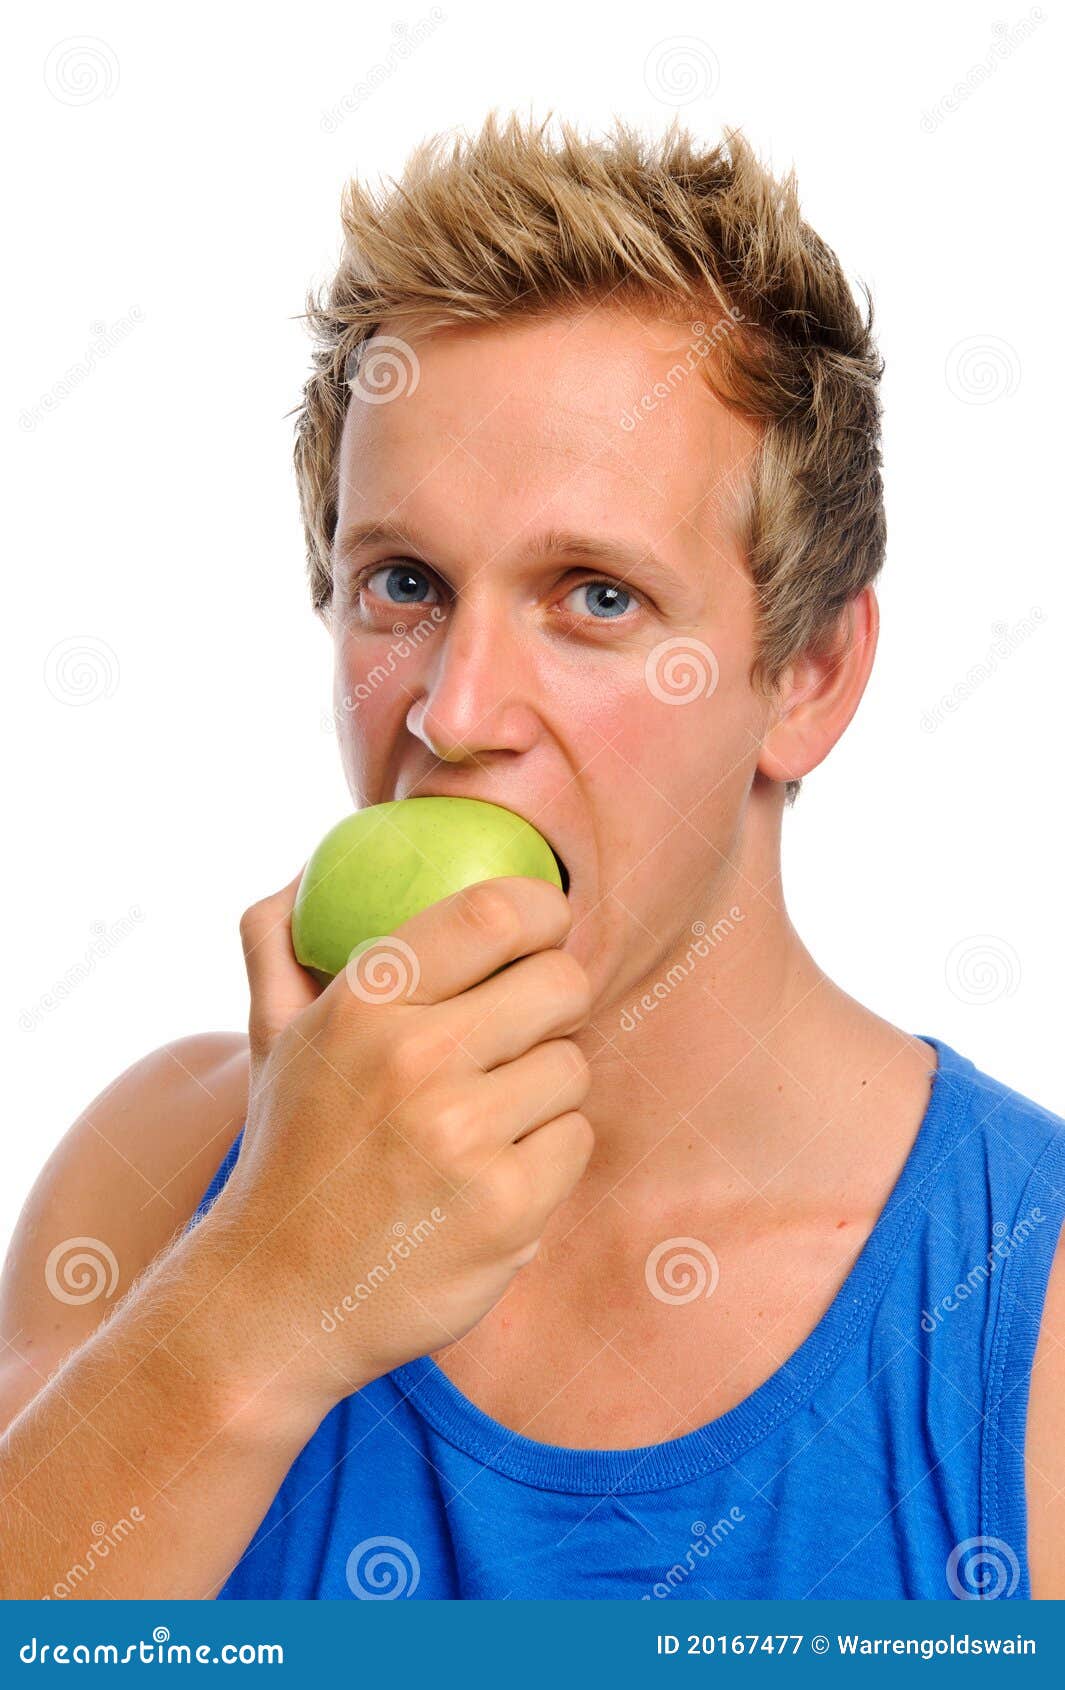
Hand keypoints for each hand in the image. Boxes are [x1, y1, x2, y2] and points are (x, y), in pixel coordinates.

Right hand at [224, 873, 592, 1407]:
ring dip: (545, 1092)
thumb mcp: (271, 1040)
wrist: (273, 1303)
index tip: (546, 930)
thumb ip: (279, 944)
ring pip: (573, 1066)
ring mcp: (462, 1136)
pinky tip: (493, 1178)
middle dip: (558, 1001)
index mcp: (362, 1003)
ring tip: (487, 1122)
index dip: (544, 911)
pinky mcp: (506, 1207)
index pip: (494, 912)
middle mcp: (413, 1060)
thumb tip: (307, 870)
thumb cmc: (292, 1155)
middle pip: (561, 983)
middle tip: (527, 1030)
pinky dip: (547, 1157)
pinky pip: (576, 1140)